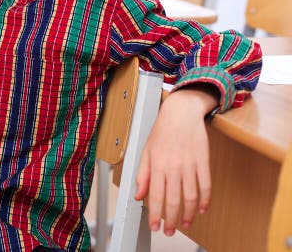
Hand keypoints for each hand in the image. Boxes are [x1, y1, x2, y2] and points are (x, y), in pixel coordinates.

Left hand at [134, 86, 217, 235]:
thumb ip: (142, 175)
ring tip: (185, 224)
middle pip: (173, 200)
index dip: (155, 215)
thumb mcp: (146, 151)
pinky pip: (206, 185)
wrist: (181, 113)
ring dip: (189, 214)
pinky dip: (205, 200)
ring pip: (191, 197)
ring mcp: (190, 165)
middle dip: (171, 220)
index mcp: (157, 165)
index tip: (155, 226)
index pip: (155, 196)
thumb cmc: (162, 131)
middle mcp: (173, 167)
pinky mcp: (204, 162)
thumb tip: (138, 195)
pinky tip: (201, 209)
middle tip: (170, 231)